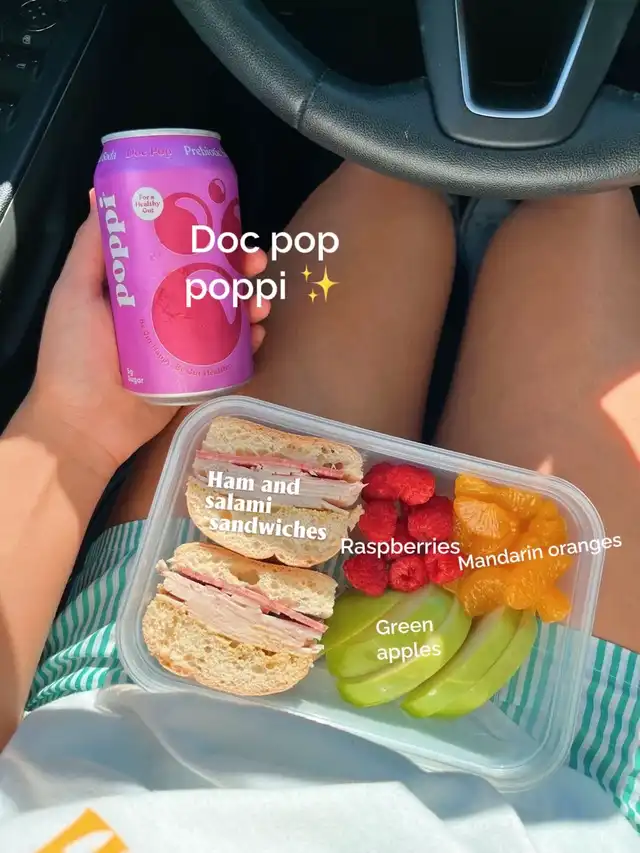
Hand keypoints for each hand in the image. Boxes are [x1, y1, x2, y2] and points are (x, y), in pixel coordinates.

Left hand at [27, 198, 269, 476]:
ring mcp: (183, 345)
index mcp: (139, 288)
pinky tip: (259, 334)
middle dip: (238, 268)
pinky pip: (229, 355)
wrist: (84, 425)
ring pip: (226, 315)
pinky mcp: (197, 375)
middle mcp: (164, 311)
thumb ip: (91, 249)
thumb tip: (99, 193)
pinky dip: (249, 343)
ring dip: (250, 303)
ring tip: (261, 302)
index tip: (226, 222)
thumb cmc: (73, 356)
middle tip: (254, 261)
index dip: (205, 235)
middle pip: (209, 280)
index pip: (178, 252)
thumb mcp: (75, 292)